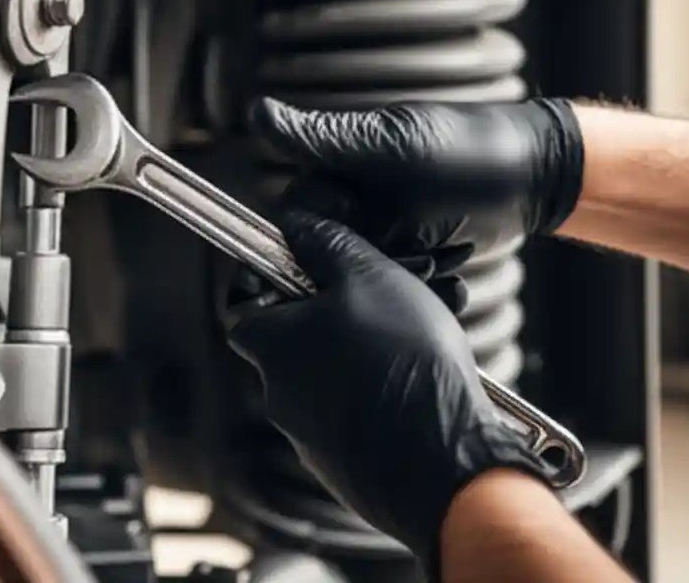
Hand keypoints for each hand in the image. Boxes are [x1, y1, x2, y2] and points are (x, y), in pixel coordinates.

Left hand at [229, 212, 551, 566]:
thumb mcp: (368, 278)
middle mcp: (280, 393)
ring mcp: (312, 434)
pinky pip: (362, 410)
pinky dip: (388, 386)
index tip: (306, 265)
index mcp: (271, 345)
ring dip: (376, 343)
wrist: (444, 464)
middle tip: (395, 289)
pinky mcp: (347, 463)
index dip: (271, 280)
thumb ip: (327, 245)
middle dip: (345, 307)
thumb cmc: (401, 365)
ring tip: (432, 322)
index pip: (244, 304)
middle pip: (300, 335)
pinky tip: (432, 371)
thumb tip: (295, 224)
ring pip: (337, 370)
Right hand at [249, 97, 584, 261]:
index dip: (327, 229)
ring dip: (401, 278)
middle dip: (373, 260)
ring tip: (441, 259)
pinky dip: (424, 289)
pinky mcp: (411, 254)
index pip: (298, 214)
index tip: (366, 225)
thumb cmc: (466, 151)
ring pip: (364, 275)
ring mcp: (383, 229)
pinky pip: (397, 286)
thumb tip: (256, 112)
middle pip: (330, 252)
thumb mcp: (391, 146)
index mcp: (339, 169)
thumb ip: (322, 137)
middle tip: (418, 253)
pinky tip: (451, 278)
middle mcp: (354, 199)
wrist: (536, 178)